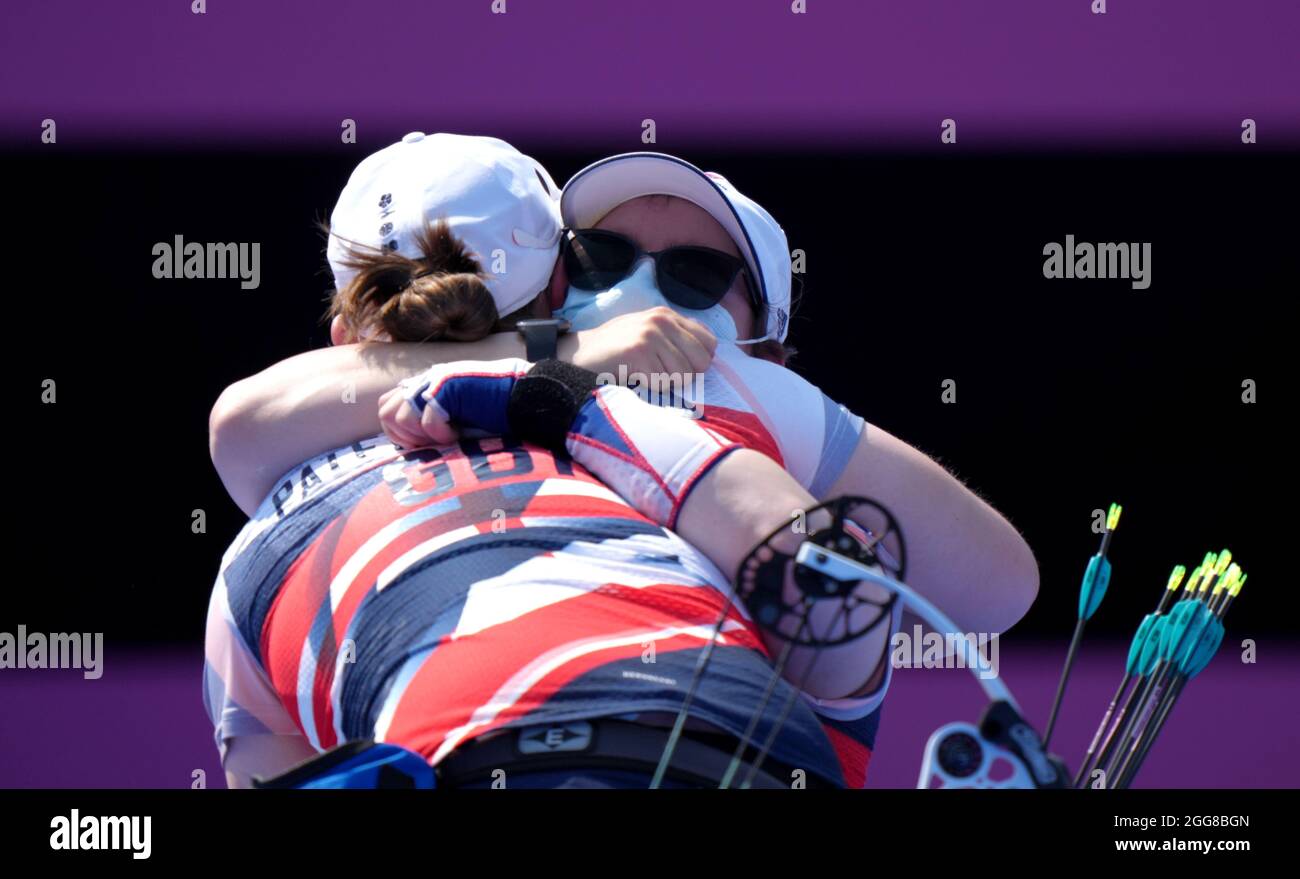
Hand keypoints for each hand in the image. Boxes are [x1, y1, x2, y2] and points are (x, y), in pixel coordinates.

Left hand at [378, 358, 529, 448]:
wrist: (525, 396)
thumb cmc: (497, 411)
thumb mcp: (458, 415)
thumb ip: (434, 419)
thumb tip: (413, 446)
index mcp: (427, 384)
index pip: (388, 406)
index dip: (399, 432)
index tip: (422, 446)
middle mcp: (426, 379)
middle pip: (385, 411)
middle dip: (403, 436)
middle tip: (430, 445)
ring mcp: (434, 381)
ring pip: (401, 417)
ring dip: (422, 436)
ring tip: (446, 439)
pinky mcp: (446, 387)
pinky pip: (427, 420)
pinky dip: (441, 435)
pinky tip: (459, 434)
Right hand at [567, 307, 716, 378]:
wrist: (578, 353)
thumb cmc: (616, 349)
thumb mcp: (648, 332)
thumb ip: (676, 337)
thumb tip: (708, 355)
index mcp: (668, 315)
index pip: (709, 342)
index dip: (700, 361)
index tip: (683, 367)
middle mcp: (662, 321)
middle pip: (701, 361)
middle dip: (687, 375)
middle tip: (663, 374)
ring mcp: (651, 335)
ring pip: (683, 375)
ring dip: (666, 383)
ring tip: (646, 374)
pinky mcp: (639, 352)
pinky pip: (663, 383)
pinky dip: (652, 388)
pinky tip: (636, 377)